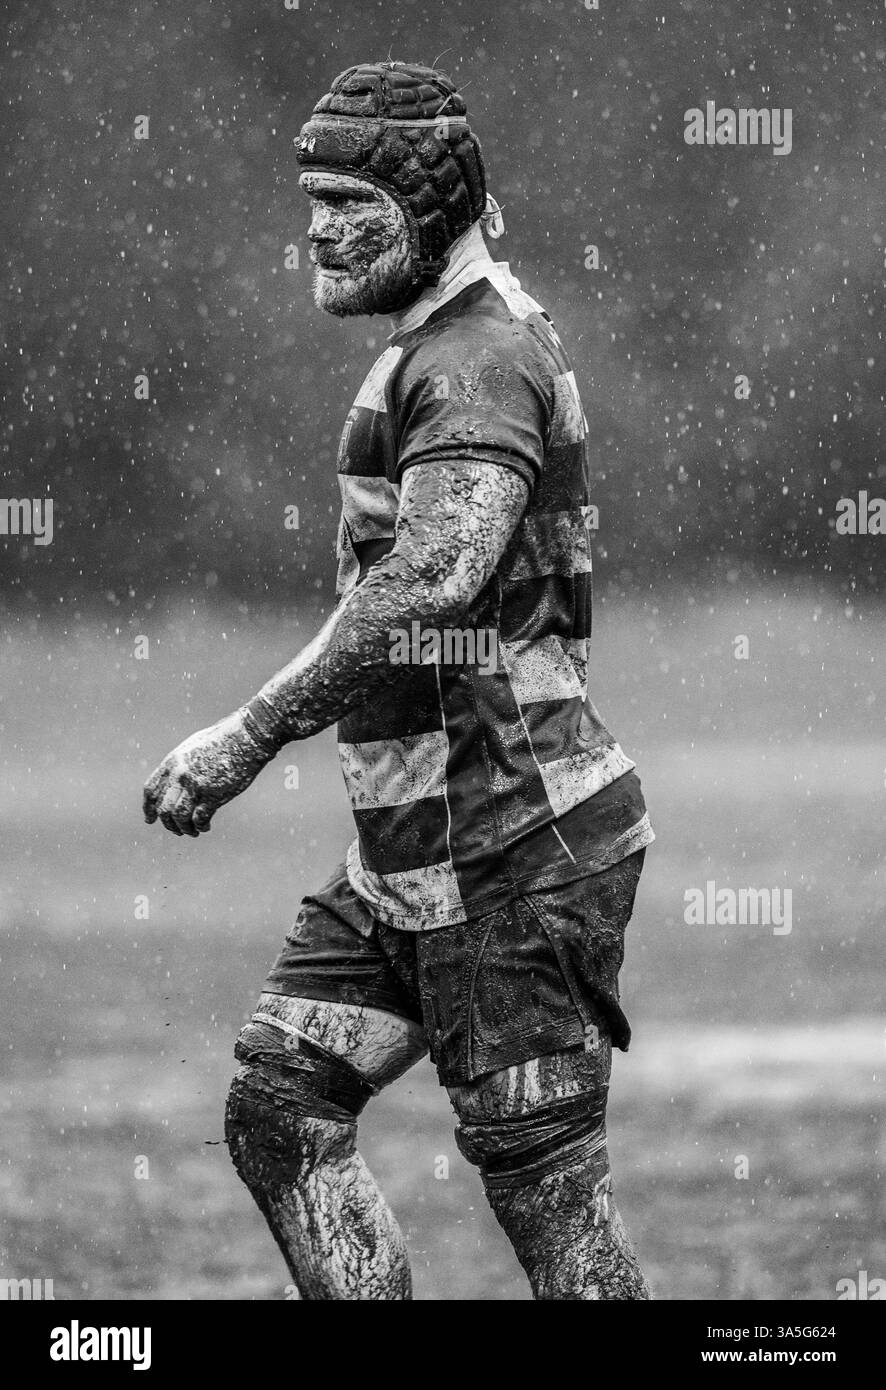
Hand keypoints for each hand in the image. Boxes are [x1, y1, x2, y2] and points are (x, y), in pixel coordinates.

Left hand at [143, 710, 271, 836]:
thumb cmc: (224, 738)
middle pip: (163, 808)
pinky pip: (199, 819)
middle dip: (168, 824)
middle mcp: (180, 775)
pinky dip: (200, 826)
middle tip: (177, 830)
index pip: (151, 790)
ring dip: (184, 828)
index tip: (150, 819)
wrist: (246, 737)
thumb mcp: (194, 746)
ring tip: (193, 831)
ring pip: (179, 817)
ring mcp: (196, 785)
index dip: (148, 808)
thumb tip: (177, 779)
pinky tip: (206, 827)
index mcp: (173, 762)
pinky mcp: (213, 794)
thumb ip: (182, 763)